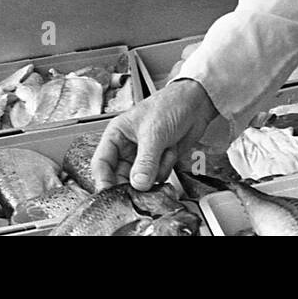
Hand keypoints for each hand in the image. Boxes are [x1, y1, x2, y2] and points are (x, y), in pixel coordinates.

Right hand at [92, 78, 217, 190]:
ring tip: (164, 151)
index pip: (101, 163)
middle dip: (133, 182)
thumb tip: (138, 183)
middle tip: (143, 185)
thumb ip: (145, 161)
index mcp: (117, 134)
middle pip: (120, 176)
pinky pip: (158, 176)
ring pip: (140, 179)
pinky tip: (172, 150)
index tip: (110, 196)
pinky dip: (166, 167)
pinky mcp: (159, 160)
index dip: (103, 180)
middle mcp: (127, 147)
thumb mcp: (154, 133)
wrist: (196, 103)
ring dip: (154, 172)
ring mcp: (143, 155)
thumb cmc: (170, 105)